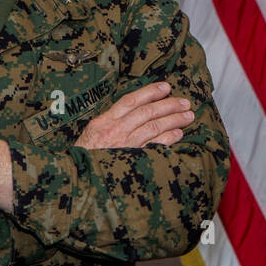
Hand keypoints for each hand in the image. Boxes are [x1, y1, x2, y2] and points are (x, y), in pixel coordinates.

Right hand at [75, 81, 193, 149]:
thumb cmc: (85, 156)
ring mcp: (125, 146)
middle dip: (168, 105)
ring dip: (174, 120)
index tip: (165, 87)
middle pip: (147, 112)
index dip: (150, 92)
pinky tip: (178, 134)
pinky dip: (168, 138)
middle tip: (185, 102)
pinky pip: (155, 146)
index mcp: (103, 121)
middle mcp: (115, 131)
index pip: (130, 100)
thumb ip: (110, 121)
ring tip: (188, 116)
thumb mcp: (91, 134)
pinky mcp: (133, 160)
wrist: (78, 178)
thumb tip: (132, 111)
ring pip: (154, 126)